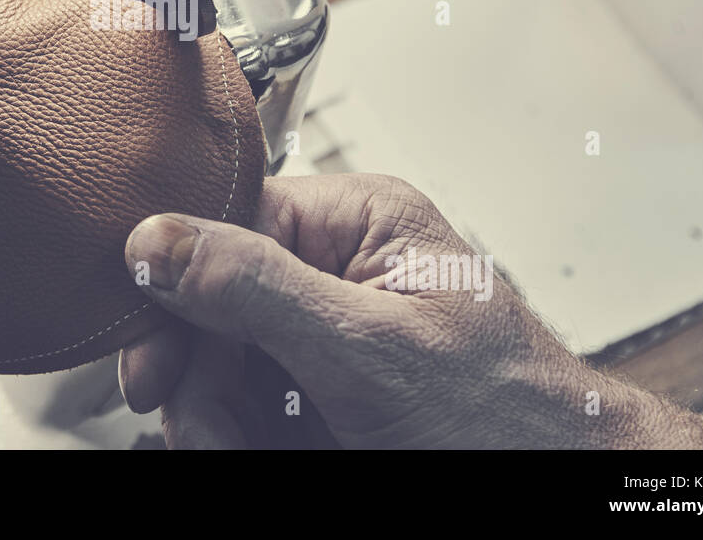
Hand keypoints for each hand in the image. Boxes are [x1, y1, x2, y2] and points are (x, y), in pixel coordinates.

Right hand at [119, 173, 702, 448]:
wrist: (553, 483)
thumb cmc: (501, 413)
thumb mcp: (367, 346)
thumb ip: (256, 287)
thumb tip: (155, 238)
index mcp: (357, 220)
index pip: (229, 224)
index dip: (177, 294)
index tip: (149, 363)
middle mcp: (334, 265)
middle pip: (214, 303)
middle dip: (205, 377)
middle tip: (207, 432)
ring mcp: (324, 330)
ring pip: (221, 363)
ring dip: (221, 419)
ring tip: (251, 450)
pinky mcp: (319, 386)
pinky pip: (247, 403)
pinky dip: (244, 437)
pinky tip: (271, 451)